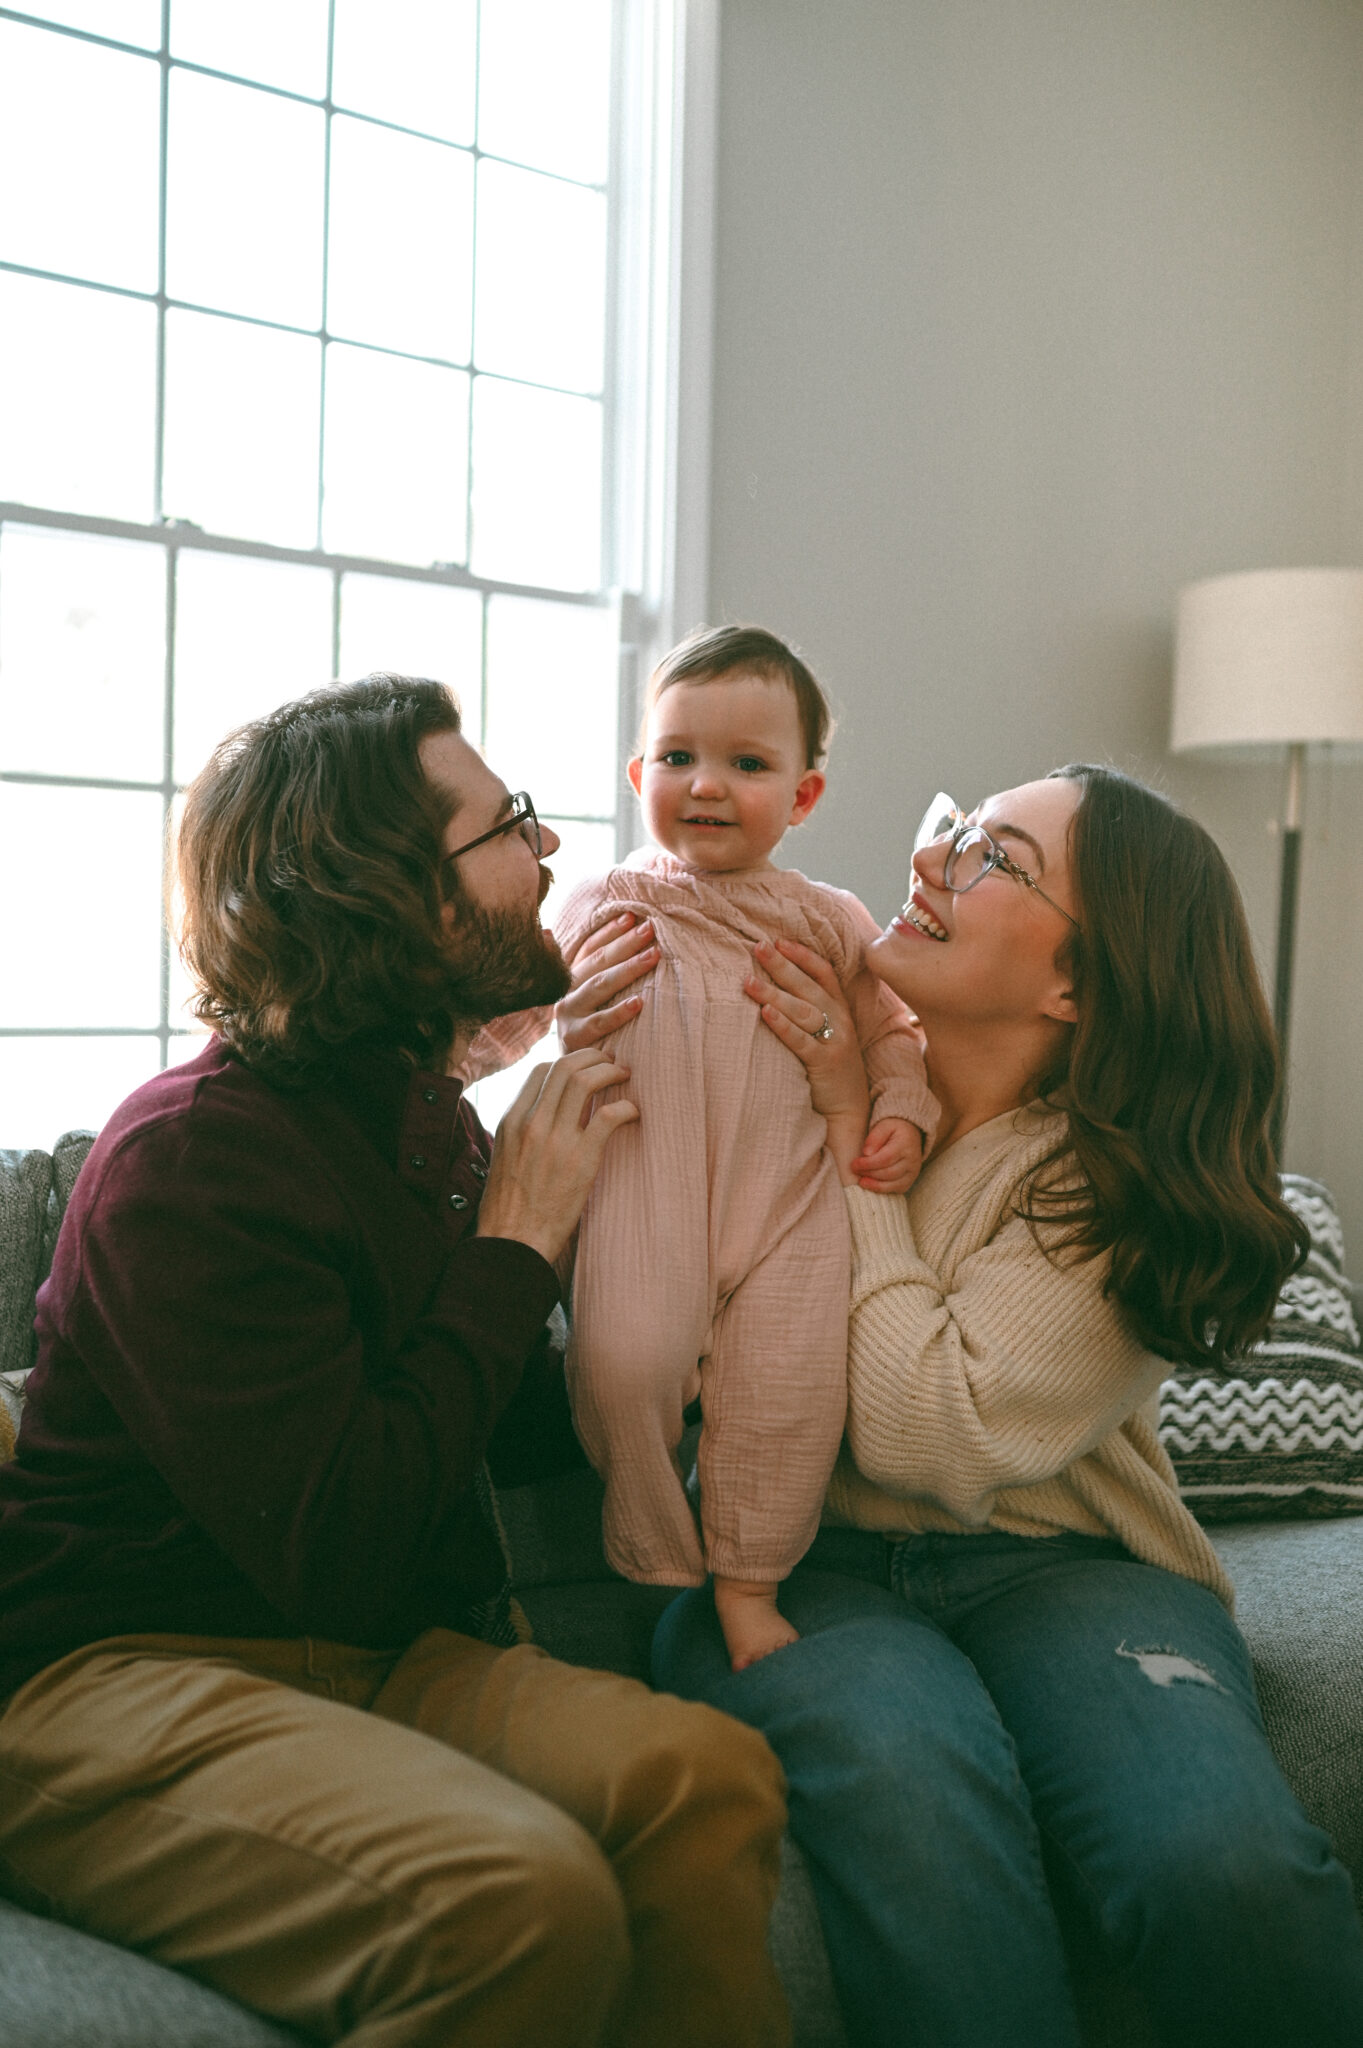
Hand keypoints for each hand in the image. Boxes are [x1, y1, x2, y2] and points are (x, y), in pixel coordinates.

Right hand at [476, 1047, 638, 1264]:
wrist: (513, 1241)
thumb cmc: (510, 1205)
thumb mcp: (506, 1156)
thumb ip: (524, 1130)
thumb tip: (548, 1113)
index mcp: (512, 1120)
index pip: (542, 1070)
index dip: (569, 1061)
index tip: (587, 1067)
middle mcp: (532, 1123)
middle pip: (566, 1067)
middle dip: (594, 1057)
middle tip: (612, 1062)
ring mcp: (556, 1139)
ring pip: (586, 1081)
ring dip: (611, 1072)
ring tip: (625, 1077)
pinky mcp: (581, 1159)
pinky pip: (608, 1116)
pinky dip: (626, 1107)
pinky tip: (634, 1113)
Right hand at [555, 913, 658, 1052]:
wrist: (570, 1080)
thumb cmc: (594, 1040)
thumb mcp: (596, 1006)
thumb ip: (606, 978)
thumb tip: (627, 940)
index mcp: (571, 982)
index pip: (590, 948)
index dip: (610, 931)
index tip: (633, 916)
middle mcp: (566, 994)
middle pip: (597, 961)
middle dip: (626, 943)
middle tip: (652, 929)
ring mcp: (567, 1016)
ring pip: (598, 985)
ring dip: (628, 968)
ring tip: (654, 955)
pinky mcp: (573, 1039)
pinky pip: (598, 1023)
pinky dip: (619, 1012)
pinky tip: (640, 1002)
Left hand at [743, 938, 870, 1182]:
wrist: (850, 1111)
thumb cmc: (831, 1070)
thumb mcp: (828, 1035)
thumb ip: (812, 1011)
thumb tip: (777, 988)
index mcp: (840, 1010)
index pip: (823, 973)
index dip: (802, 955)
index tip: (779, 940)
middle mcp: (840, 1021)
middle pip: (808, 986)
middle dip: (782, 965)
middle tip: (757, 947)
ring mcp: (835, 1041)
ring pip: (803, 1010)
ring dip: (774, 993)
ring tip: (748, 981)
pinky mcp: (826, 1063)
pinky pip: (801, 1041)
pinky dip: (783, 1026)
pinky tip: (765, 1013)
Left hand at [851, 1116, 922, 1195]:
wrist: (910, 1134)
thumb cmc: (894, 1129)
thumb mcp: (884, 1126)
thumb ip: (875, 1137)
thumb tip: (866, 1153)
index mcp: (906, 1144)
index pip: (885, 1158)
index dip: (868, 1164)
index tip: (854, 1164)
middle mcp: (912, 1160)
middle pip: (888, 1173)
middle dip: (869, 1174)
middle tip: (855, 1170)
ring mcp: (913, 1172)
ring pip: (893, 1184)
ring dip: (874, 1184)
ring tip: (861, 1180)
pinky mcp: (910, 1180)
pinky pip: (897, 1189)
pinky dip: (882, 1190)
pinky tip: (871, 1185)